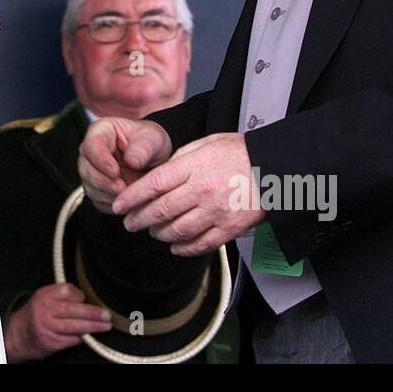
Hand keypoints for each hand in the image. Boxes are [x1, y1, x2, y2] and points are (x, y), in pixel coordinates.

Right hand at [3, 283, 112, 361]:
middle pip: (74, 310)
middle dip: (94, 313)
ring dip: (93, 327)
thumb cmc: (38, 314)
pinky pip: (71, 340)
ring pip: (75, 326)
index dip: (80, 296)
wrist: (18, 334)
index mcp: (45, 295)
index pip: (68, 290)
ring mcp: (47, 327)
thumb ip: (63, 296)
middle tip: (107, 315)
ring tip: (106, 326)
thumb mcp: (45, 298)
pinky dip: (82, 338)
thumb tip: (89, 299)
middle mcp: (45, 309)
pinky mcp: (50, 342)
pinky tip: (90, 337)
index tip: (87, 299)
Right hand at [77, 118, 171, 214]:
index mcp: (102, 131)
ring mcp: (92, 172)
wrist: (154, 161)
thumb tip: (132, 161)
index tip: (115, 171)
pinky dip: (112, 204)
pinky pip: (98, 201)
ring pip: (90, 187)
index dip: (101, 160)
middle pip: (86, 169)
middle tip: (123, 187)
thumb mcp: (153, 139)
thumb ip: (143, 148)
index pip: (92, 145)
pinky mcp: (97, 190)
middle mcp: (92, 152)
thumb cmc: (150, 143)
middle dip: (104, 182)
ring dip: (109, 195)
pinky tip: (127, 201)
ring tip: (129, 194)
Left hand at [113, 132, 263, 256]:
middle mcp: (202, 191)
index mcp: (193, 167)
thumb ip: (179, 160)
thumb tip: (155, 176)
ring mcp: (216, 212)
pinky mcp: (229, 229)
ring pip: (177, 230)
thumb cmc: (238, 152)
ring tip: (151, 231)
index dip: (131, 197)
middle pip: (160, 210)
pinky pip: (200, 244)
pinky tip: (174, 244)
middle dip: (138, 219)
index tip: (117, 205)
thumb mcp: (205, 144)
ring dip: (158, 233)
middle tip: (128, 223)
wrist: (275, 168)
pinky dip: (183, 248)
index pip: (153, 184)